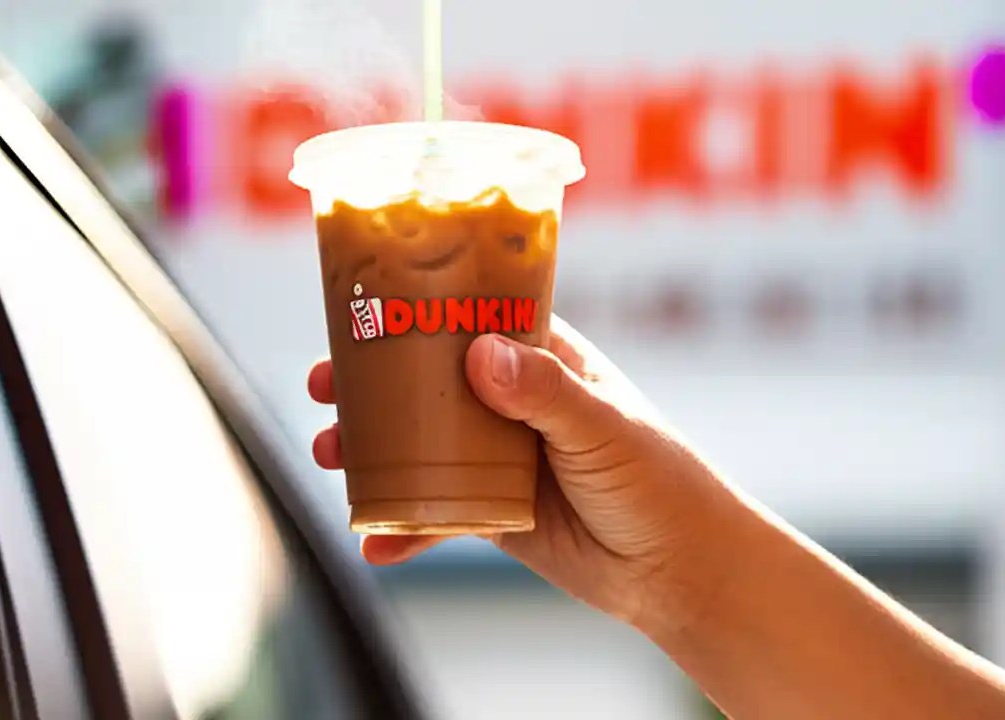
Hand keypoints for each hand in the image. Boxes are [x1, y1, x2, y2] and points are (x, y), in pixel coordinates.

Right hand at [308, 317, 728, 629]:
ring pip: (419, 445)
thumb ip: (544, 393)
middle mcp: (513, 401)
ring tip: (330, 457)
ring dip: (371, 451)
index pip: (469, 318)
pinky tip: (374, 543)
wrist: (680, 571)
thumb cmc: (659, 480)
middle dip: (371, 384)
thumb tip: (478, 355)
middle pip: (426, 381)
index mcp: (543, 358)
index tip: (360, 314)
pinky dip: (403, 527)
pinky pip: (434, 515)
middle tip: (324, 388)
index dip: (412, 314)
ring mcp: (498, 458)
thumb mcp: (601, 427)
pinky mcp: (493, 513)